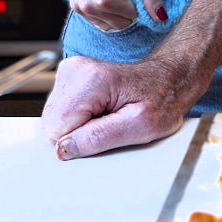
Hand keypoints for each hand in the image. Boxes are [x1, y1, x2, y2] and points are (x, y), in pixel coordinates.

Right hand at [41, 54, 191, 158]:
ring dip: (79, 126)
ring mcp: (70, 72)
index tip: (107, 130)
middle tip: (110, 124)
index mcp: (90, 81)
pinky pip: (61, 112)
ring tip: (108, 116)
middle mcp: (74, 71)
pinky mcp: (70, 78)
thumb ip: (99, 139)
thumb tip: (63, 150)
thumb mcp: (140, 127)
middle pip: (52, 124)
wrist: (169, 78)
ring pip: (54, 119)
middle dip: (78, 134)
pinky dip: (79, 118)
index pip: (57, 129)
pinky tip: (101, 111)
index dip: (80, 141)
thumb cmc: (162, 100)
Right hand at [63, 0, 165, 32]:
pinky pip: (97, 20)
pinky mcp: (74, 5)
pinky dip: (105, 12)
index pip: (135, 17)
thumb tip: (162, 18)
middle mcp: (90, 8)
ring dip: (117, 12)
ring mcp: (79, 8)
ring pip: (110, 25)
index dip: (141, 1)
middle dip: (129, 8)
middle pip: (122, 23)